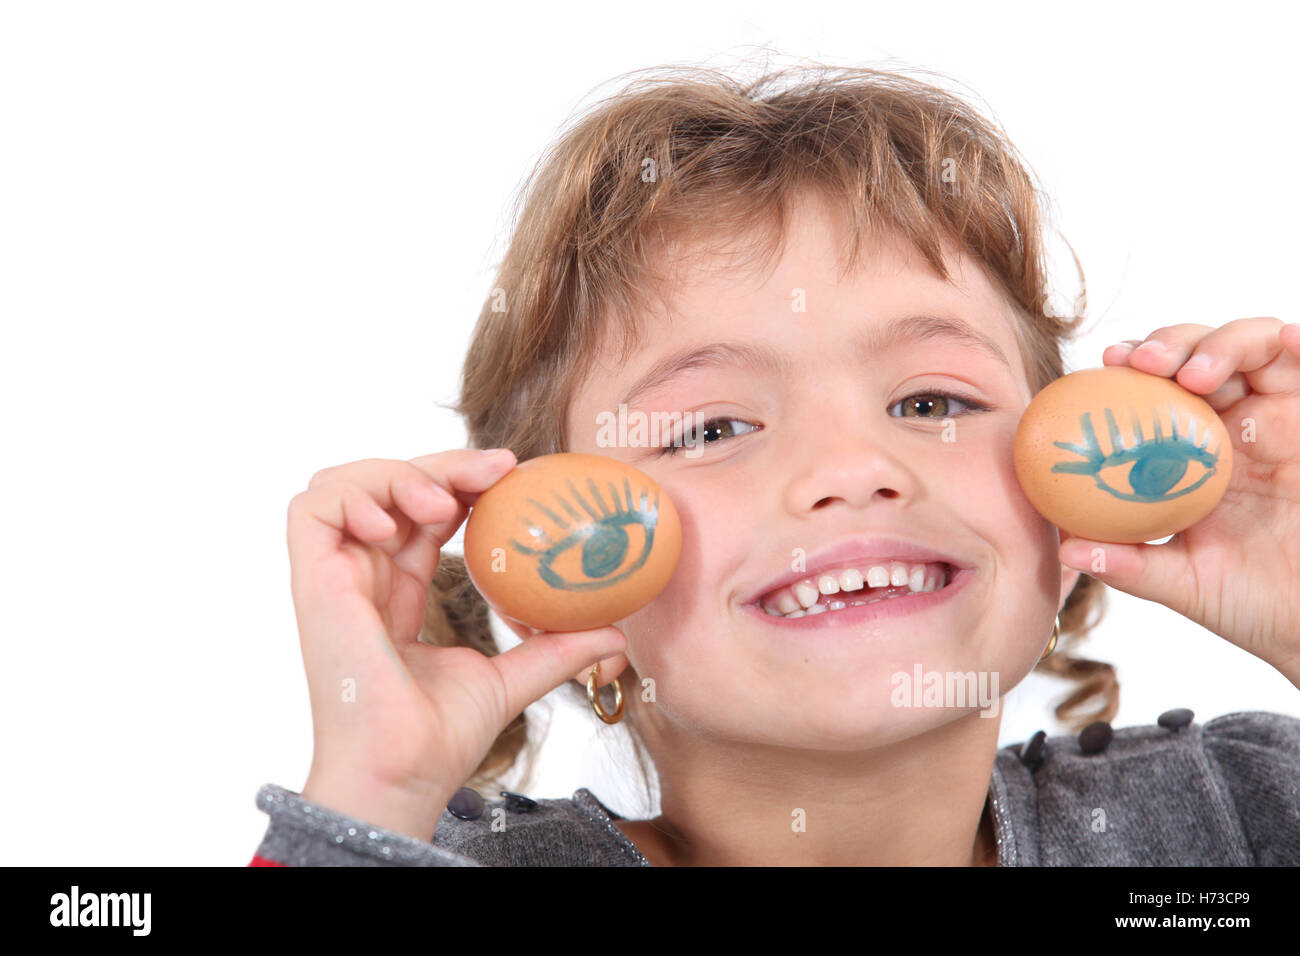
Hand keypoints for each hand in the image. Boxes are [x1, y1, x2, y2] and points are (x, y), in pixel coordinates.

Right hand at [287, 448, 627, 836]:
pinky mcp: (312, 581)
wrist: (403, 772)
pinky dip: (355, 495)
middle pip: (391, 487)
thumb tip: (616, 634)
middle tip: (496, 469)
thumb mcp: (510, 679)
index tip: (510, 474)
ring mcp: (335, 577)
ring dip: (397, 473)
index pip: (424, 513)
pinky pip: (312, 508)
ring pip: (346, 484)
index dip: (460, 482)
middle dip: (442, 464)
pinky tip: (399, 523)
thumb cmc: (438, 740)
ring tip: (444, 502)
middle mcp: (363, 577)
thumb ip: (555, 650)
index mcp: (399, 592)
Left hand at [1058, 317, 1299, 686]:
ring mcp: (1282, 417)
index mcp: (1191, 454)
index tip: (1098, 367)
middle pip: (1196, 356)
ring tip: (1193, 374)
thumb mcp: (1184, 583)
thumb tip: (1065, 549)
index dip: (1126, 371)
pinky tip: (1284, 340)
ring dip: (1219, 344)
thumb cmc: (1252, 602)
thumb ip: (1129, 564)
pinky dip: (1296, 341)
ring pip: (1252, 347)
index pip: (1152, 392)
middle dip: (1166, 344)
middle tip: (1139, 363)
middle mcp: (1234, 426)